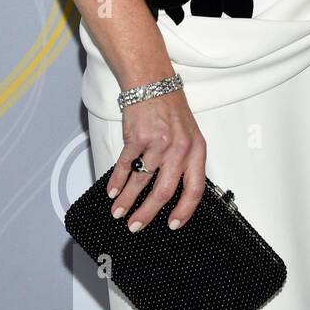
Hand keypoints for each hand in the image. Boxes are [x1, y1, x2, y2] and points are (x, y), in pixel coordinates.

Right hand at [106, 89, 205, 230]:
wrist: (153, 83)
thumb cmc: (170, 110)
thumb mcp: (189, 135)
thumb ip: (185, 162)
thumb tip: (173, 195)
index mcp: (197, 150)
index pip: (195, 189)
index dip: (185, 211)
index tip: (173, 224)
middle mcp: (180, 148)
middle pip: (164, 192)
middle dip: (147, 214)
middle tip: (136, 226)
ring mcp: (158, 143)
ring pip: (141, 181)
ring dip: (127, 201)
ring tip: (118, 212)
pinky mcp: (138, 137)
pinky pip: (125, 166)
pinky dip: (117, 181)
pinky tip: (113, 190)